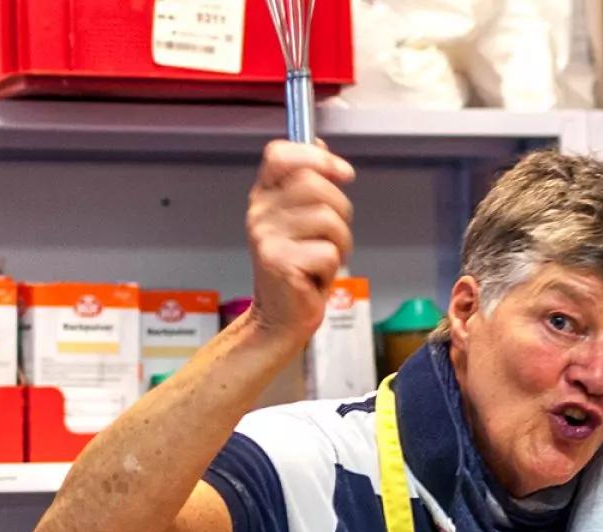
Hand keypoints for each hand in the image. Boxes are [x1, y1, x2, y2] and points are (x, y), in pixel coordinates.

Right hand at [247, 139, 355, 348]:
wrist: (280, 315)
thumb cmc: (298, 268)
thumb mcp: (302, 220)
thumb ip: (308, 184)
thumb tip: (319, 144)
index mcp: (265, 195)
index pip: (281, 154)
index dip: (317, 157)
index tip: (343, 174)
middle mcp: (260, 211)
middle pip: (317, 185)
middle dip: (341, 212)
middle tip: (332, 238)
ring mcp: (266, 235)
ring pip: (329, 219)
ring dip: (340, 244)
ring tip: (323, 259)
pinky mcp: (278, 261)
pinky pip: (329, 252)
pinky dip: (332, 267)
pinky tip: (315, 276)